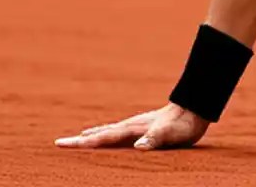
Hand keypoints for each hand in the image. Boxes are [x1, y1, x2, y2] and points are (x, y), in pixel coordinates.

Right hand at [55, 103, 208, 149]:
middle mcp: (131, 126)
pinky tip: (108, 135)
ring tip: (80, 138)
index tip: (63, 144)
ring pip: (109, 131)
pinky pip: (120, 131)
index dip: (84, 142)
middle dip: (81, 140)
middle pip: (101, 133)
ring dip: (94, 135)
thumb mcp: (171, 134)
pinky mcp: (144, 126)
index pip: (104, 137)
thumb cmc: (184, 124)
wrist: (195, 107)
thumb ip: (155, 139)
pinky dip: (108, 133)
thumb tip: (139, 147)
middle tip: (60, 143)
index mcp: (133, 129)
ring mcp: (137, 125)